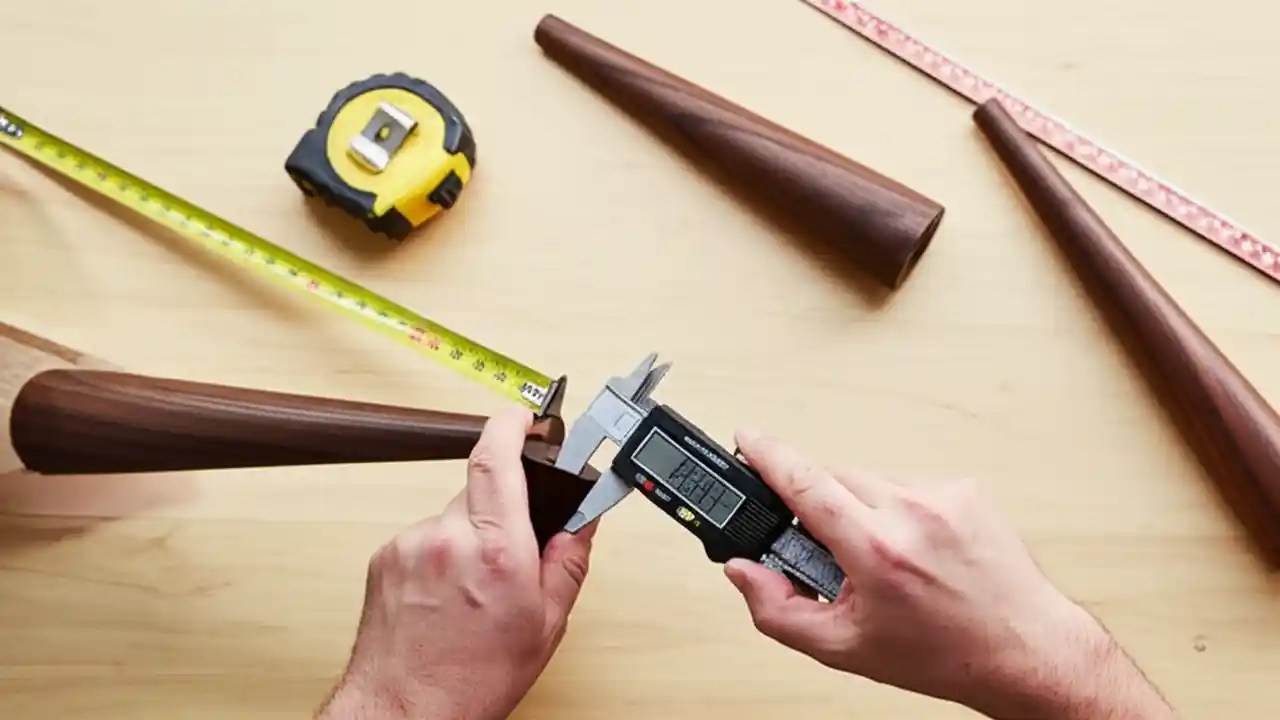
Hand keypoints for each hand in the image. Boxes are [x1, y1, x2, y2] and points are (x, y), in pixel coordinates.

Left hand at [315, 409, 597, 719]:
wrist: (404, 711)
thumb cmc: (471, 679)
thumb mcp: (546, 625)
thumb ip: (568, 562)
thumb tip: (582, 522)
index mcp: (495, 551)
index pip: (496, 459)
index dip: (511, 426)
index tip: (523, 417)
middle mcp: (447, 539)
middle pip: (479, 490)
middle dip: (500, 511)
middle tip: (510, 550)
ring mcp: (409, 546)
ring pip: (451, 517)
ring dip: (468, 538)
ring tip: (472, 590)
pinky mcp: (383, 558)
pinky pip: (423, 538)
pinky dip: (439, 556)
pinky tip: (445, 597)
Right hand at [723, 430, 1174, 719]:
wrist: (1026, 651)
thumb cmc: (948, 653)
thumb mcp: (846, 648)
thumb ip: (778, 610)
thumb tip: (744, 572)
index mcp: (878, 550)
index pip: (806, 483)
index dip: (768, 456)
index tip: (748, 438)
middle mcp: (913, 513)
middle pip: (834, 479)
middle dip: (819, 507)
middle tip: (828, 550)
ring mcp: (944, 497)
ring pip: (872, 481)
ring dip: (861, 509)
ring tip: (882, 557)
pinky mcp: (967, 490)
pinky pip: (910, 486)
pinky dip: (899, 510)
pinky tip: (915, 548)